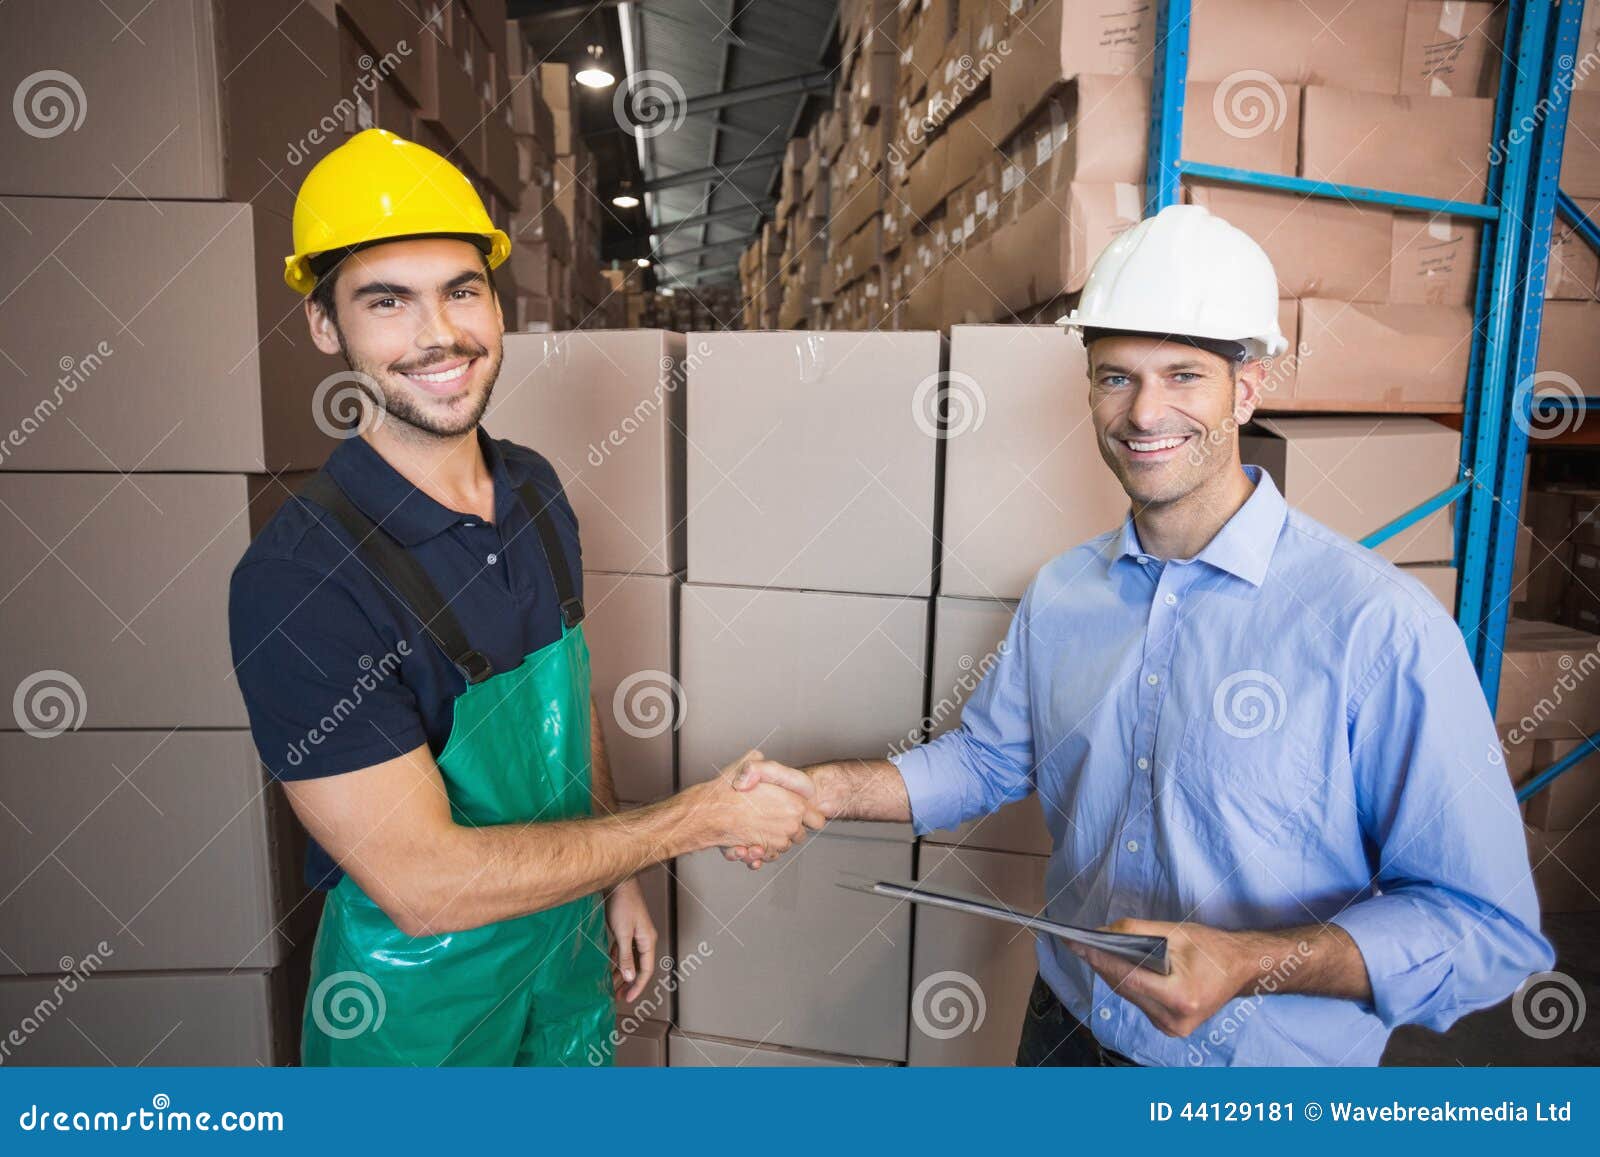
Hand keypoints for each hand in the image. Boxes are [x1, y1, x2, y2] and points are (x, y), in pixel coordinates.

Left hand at [606, 876, 657, 1003]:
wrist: (617, 882)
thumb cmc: (623, 903)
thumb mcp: (622, 933)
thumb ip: (625, 956)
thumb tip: (629, 977)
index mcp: (648, 940)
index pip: (646, 970)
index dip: (638, 986)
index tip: (628, 998)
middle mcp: (644, 939)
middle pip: (639, 966)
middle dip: (629, 983)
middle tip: (618, 996)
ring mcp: (635, 934)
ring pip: (630, 959)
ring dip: (621, 972)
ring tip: (611, 985)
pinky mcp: (626, 929)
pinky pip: (623, 950)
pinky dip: (617, 960)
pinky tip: (609, 966)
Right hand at [720, 759, 819, 869]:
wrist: (708, 814)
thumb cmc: (728, 791)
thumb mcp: (749, 764)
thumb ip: (763, 763)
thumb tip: (762, 761)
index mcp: (794, 804)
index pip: (817, 819)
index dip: (808, 816)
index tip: (798, 813)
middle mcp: (789, 826)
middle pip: (800, 835)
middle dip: (790, 829)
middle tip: (773, 818)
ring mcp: (776, 842)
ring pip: (783, 847)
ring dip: (773, 841)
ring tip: (757, 828)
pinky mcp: (761, 853)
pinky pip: (767, 857)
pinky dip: (759, 853)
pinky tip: (750, 843)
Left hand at [1068, 917, 1256, 1037]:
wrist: (1241, 969)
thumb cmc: (1212, 948)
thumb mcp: (1175, 932)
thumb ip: (1137, 932)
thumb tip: (1101, 932)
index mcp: (1180, 997)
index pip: (1128, 978)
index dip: (1101, 960)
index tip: (1077, 944)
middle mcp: (1174, 1020)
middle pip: (1125, 988)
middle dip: (1101, 964)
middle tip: (1079, 943)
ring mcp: (1171, 1028)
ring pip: (1129, 996)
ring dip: (1111, 973)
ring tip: (1090, 951)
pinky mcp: (1168, 1027)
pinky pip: (1138, 1001)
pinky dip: (1126, 982)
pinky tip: (1113, 965)